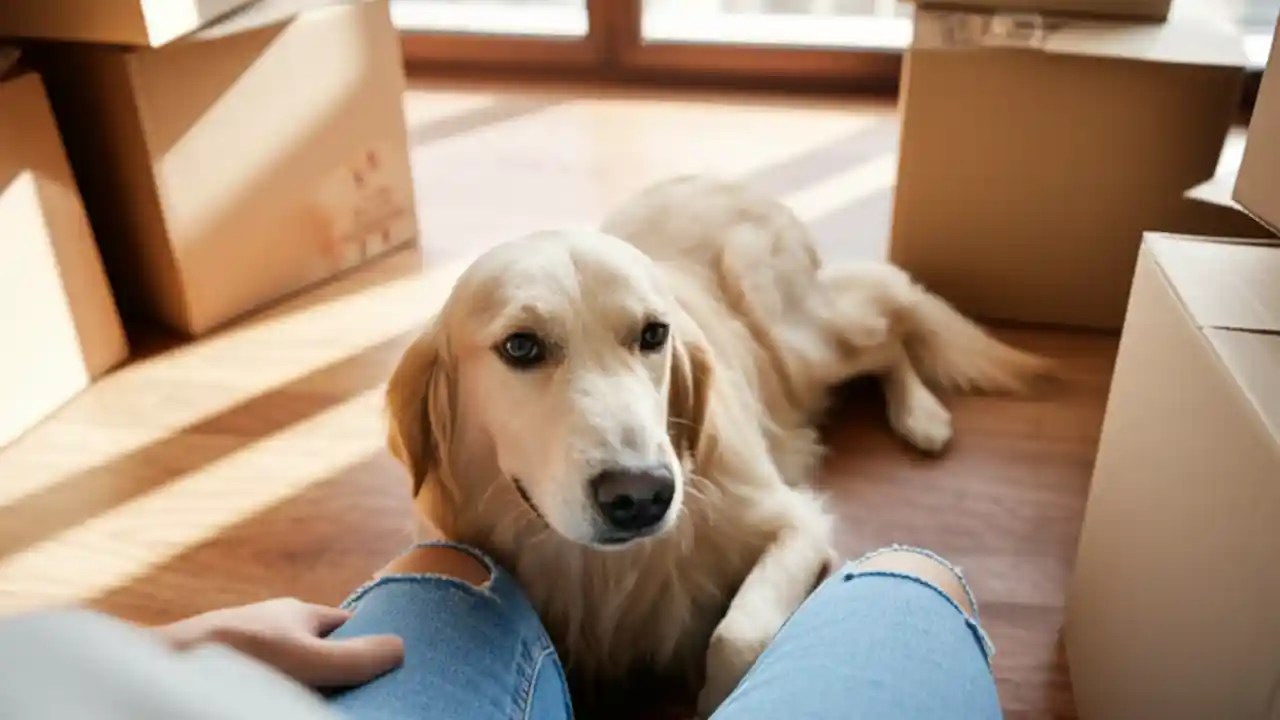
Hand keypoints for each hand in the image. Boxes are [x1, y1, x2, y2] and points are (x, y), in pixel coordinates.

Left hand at [157, 598, 403, 688]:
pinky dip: (275, 696)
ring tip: (319, 708)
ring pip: (292, 672)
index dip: (370, 645)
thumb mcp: (309, 658)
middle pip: (321, 652)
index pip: (348, 627)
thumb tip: (402, 649)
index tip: (389, 670)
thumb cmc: (240, 654)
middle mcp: (275, 627)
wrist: (165, 666)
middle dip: (339, 675)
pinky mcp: (228, 671)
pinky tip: (278, 706)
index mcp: (299, 613)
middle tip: (360, 701)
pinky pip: (264, 683)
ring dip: (306, 691)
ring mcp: (250, 649)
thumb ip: (356, 657)